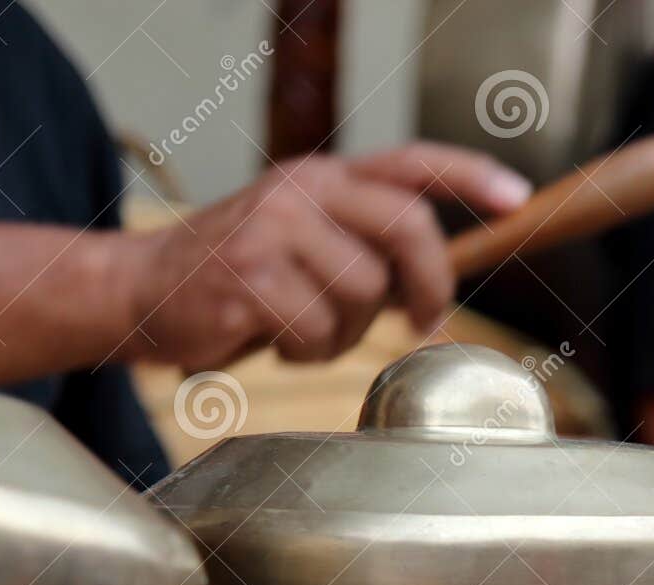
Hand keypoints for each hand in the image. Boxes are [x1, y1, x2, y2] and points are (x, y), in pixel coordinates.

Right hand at [122, 143, 530, 369]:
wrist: (137, 292)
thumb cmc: (235, 278)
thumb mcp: (303, 243)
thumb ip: (365, 250)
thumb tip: (436, 282)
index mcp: (322, 178)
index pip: (411, 162)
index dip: (472, 177)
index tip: (516, 200)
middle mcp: (300, 191)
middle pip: (407, 226)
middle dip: (429, 282)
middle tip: (423, 320)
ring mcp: (272, 230)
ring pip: (363, 294)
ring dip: (346, 333)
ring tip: (304, 329)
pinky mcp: (248, 278)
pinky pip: (318, 332)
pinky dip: (305, 353)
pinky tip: (273, 341)